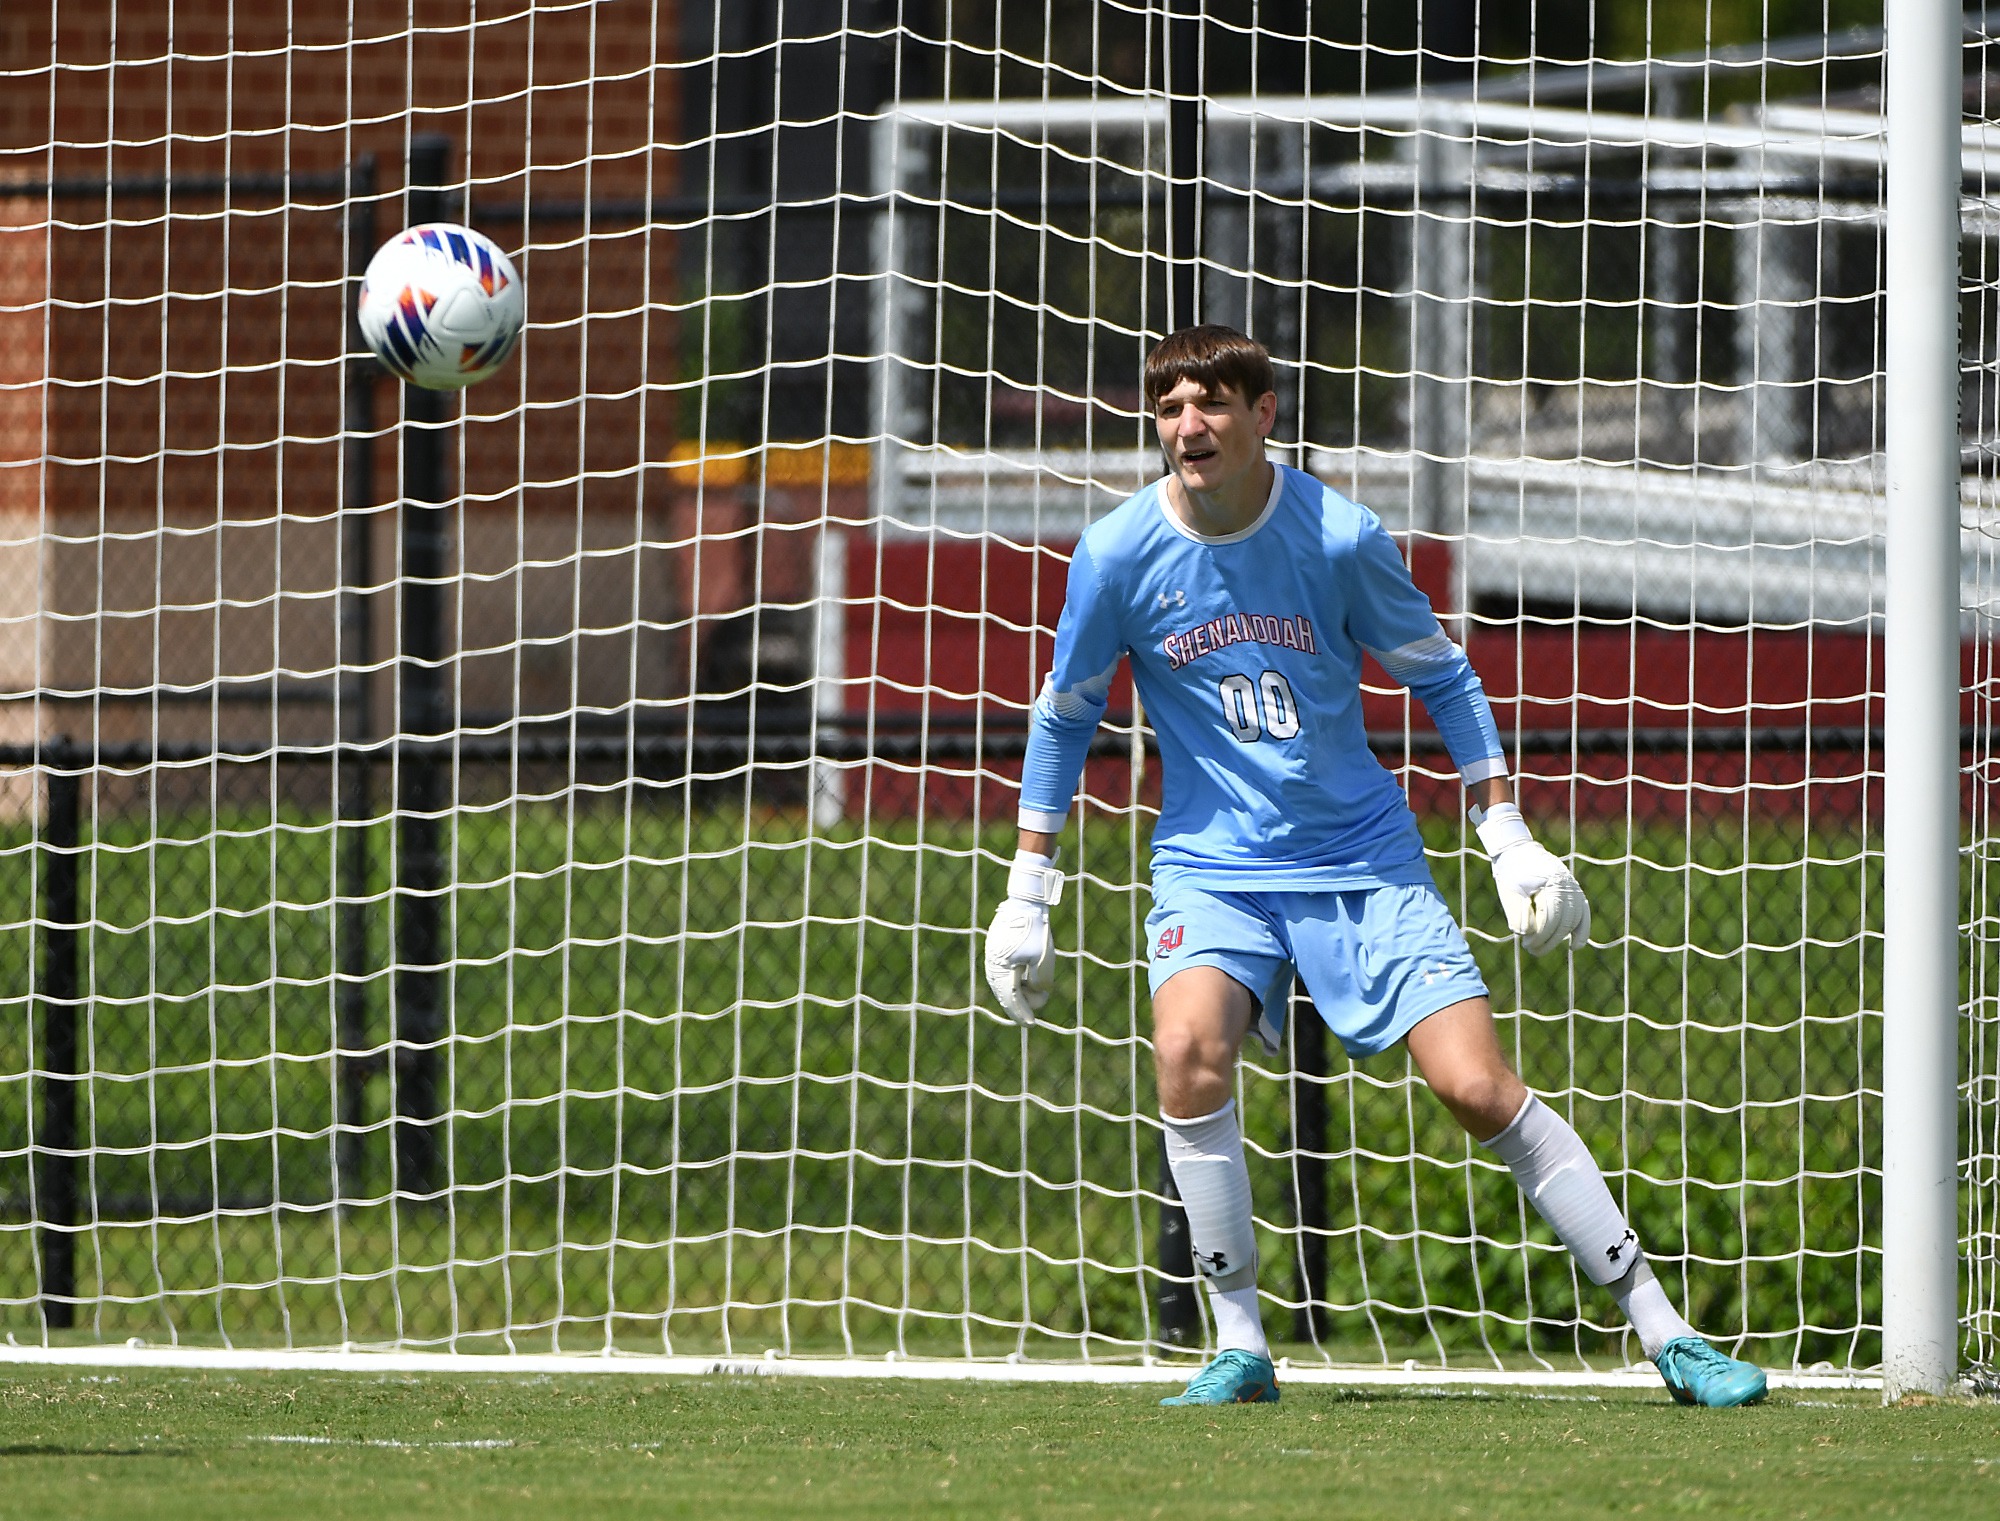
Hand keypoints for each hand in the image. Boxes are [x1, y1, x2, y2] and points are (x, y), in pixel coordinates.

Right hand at [983, 850, 1064, 1022]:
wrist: (1025, 900)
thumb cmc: (1035, 929)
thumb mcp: (1043, 958)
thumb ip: (1040, 981)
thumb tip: (1037, 994)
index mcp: (1001, 969)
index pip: (1011, 999)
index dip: (1021, 1014)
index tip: (1031, 1025)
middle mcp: (992, 964)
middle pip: (1005, 993)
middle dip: (1019, 1005)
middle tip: (1032, 1016)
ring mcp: (992, 955)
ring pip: (1002, 983)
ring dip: (1016, 992)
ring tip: (1030, 997)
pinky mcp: (996, 948)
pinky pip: (1002, 971)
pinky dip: (1012, 980)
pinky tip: (1021, 981)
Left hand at [1473, 803, 1589, 954]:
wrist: (1518, 851)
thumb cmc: (1511, 871)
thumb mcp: (1509, 891)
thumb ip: (1517, 912)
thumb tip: (1527, 934)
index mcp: (1553, 881)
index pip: (1552, 916)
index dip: (1541, 934)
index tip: (1526, 943)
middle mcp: (1568, 884)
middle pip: (1565, 920)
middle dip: (1549, 939)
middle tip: (1530, 949)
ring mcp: (1574, 888)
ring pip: (1576, 919)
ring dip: (1562, 938)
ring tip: (1542, 949)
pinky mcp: (1573, 892)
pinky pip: (1583, 913)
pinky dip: (1581, 930)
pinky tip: (1575, 946)